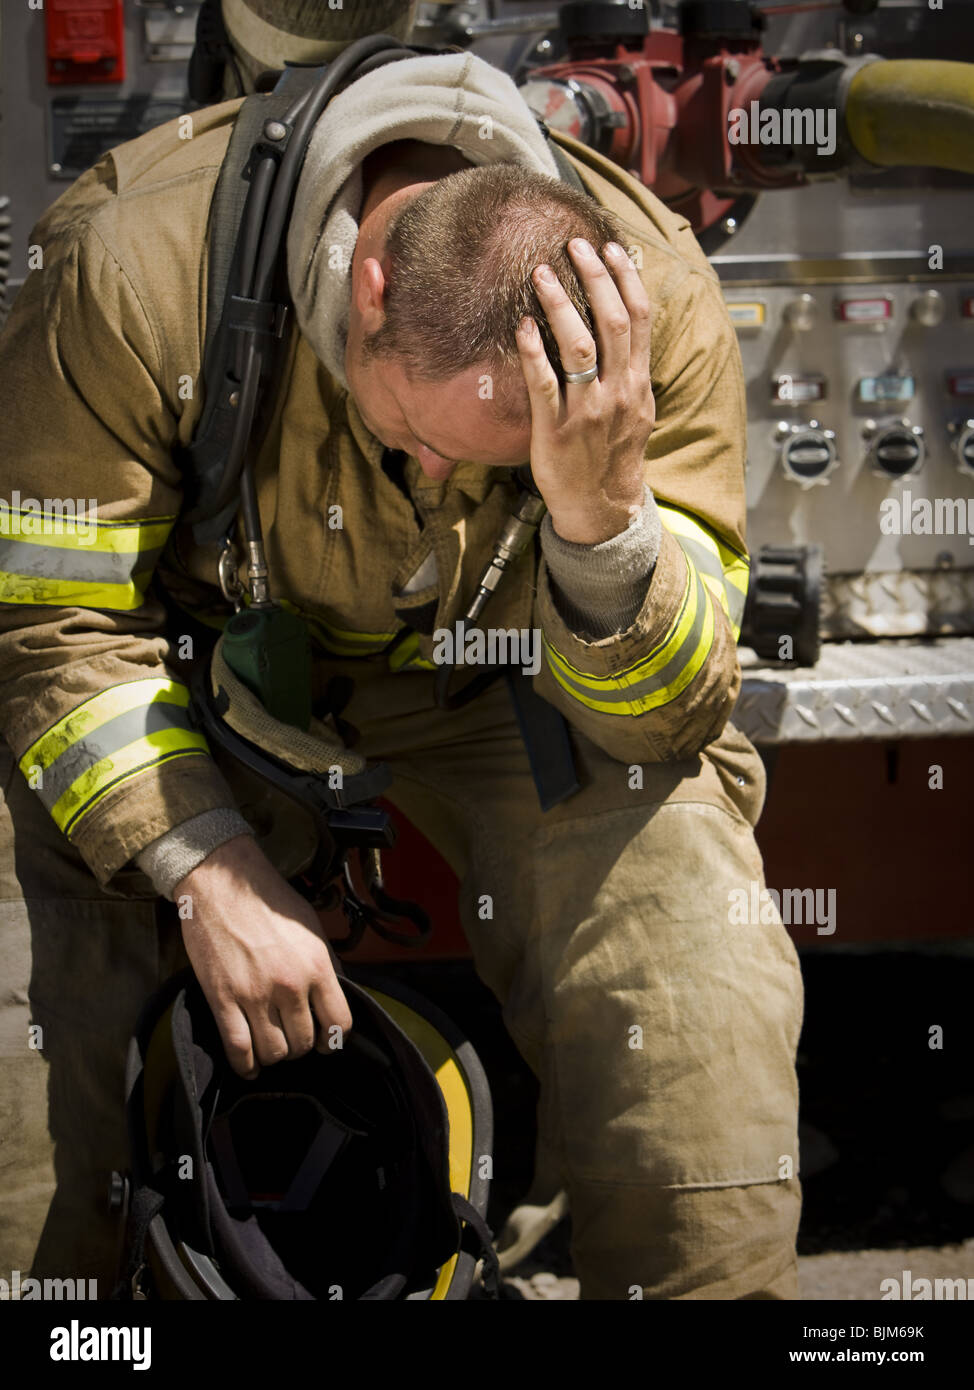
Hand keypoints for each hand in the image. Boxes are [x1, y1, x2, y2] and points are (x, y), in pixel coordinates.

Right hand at [175, 835, 352, 1078]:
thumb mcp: (312, 927)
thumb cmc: (269, 900)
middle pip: (304, 1042)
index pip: (339, 1024)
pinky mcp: (222, 999)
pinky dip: (246, 1066)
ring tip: (271, 1044)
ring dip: (275, 1054)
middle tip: (291, 1037)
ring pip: (275, 1052)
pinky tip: (250, 1066)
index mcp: (317, 965)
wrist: (222, 883)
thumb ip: (326, 963)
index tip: (325, 1040)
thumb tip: (336, 994)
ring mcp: (254, 994)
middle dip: (300, 1045)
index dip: (333, 1039)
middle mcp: (290, 985)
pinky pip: (239, 1048)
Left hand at [515, 239, 654, 543]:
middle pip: (613, 322)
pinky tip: (522, 326)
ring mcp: (589, 411)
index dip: (626, 279)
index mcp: (638, 383)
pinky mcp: (558, 431)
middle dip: (595, 278)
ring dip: (561, 305)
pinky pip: (545, 385)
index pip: (639, 319)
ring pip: (580, 348)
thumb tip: (619, 327)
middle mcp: (618, 392)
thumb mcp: (634, 410)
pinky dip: (534, 353)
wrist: (603, 508)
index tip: (611, 248)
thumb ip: (628, 370)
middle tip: (574, 245)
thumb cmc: (611, 456)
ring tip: (541, 274)